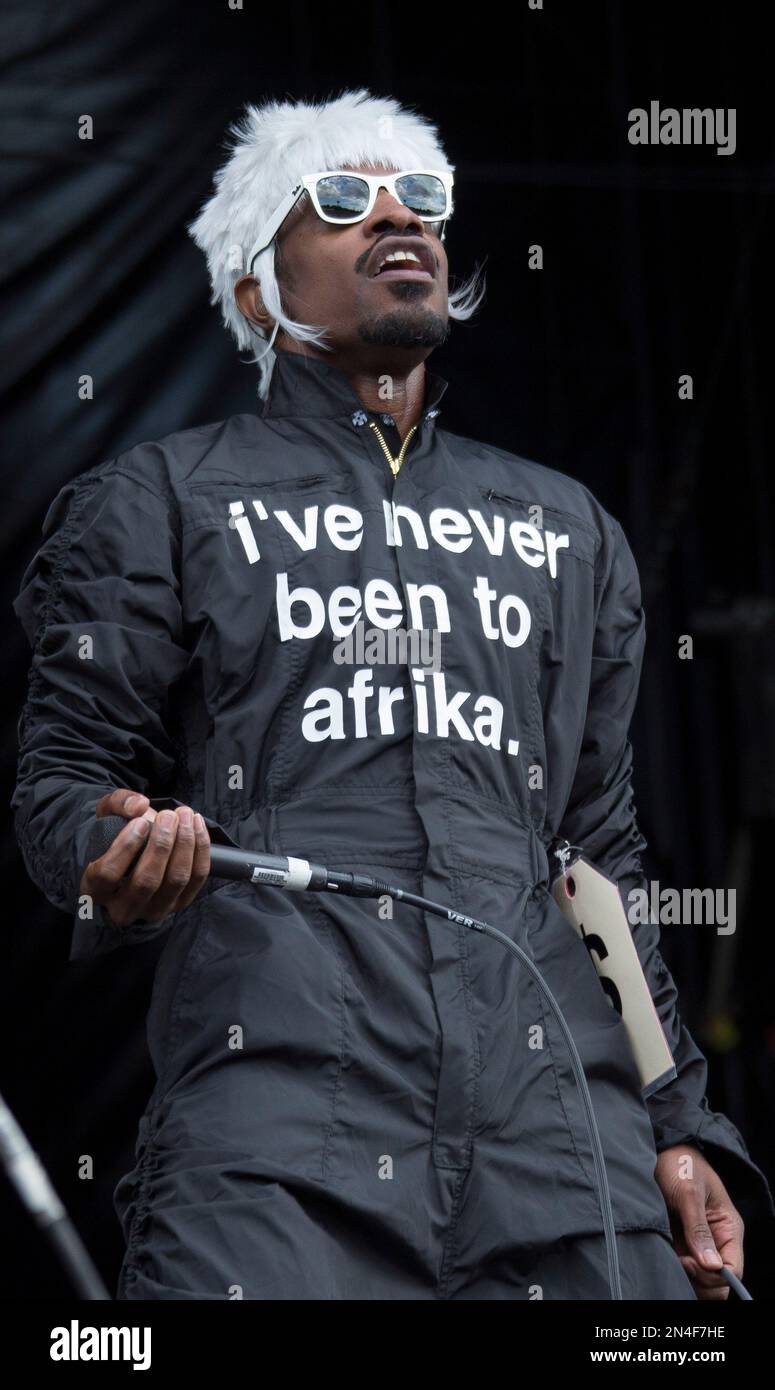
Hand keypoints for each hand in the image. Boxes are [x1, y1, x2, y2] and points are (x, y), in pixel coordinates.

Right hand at [79, 788, 210, 927]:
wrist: (135, 853)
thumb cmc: (116, 835)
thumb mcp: (107, 813)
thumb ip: (118, 803)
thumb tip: (139, 806)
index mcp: (95, 890)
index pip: (107, 875)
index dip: (126, 848)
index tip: (140, 823)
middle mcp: (124, 908)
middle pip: (147, 880)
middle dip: (162, 844)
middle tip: (168, 816)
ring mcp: (154, 909)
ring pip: (175, 880)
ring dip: (185, 843)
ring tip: (184, 815)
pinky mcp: (180, 902)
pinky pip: (197, 877)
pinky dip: (200, 849)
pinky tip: (196, 825)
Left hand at [655, 1143, 743, 1299]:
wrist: (659, 1151)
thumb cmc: (679, 1165)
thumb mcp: (689, 1193)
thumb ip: (698, 1229)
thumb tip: (713, 1267)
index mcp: (728, 1228)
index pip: (733, 1270)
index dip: (713, 1275)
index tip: (688, 1261)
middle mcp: (716, 1241)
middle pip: (718, 1283)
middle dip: (700, 1280)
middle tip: (678, 1260)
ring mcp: (697, 1244)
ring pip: (700, 1280)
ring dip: (685, 1276)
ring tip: (668, 1254)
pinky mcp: (679, 1244)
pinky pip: (682, 1270)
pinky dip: (674, 1270)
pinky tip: (663, 1253)